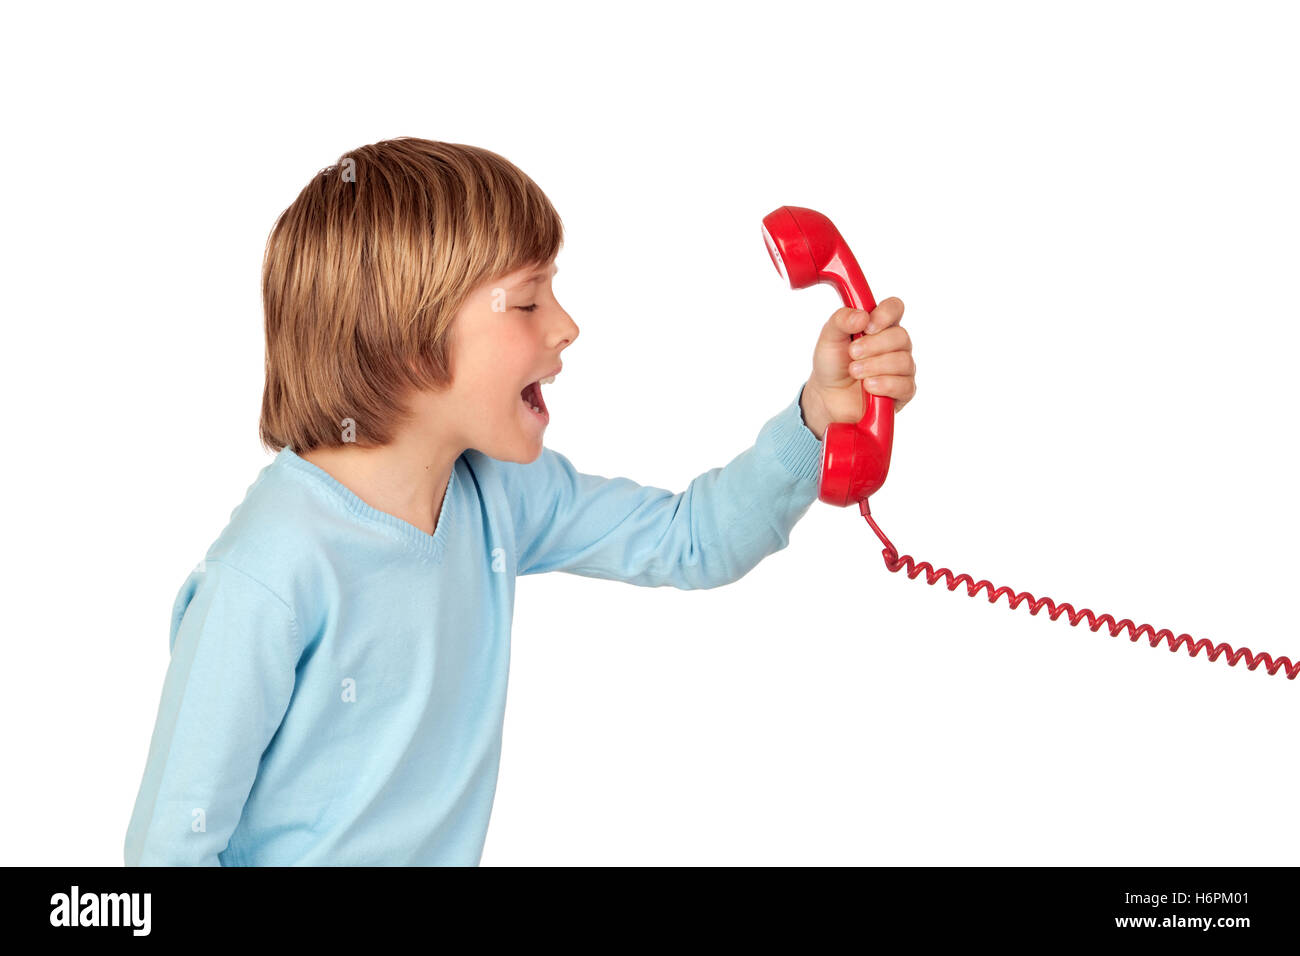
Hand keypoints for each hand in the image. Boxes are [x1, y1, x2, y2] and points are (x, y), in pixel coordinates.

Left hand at [799, 297, 915, 440]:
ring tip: (855, 372)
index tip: (867, 326)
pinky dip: (884, 384)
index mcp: (880, 325)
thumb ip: (841, 320)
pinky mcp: (903, 391)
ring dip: (875, 366)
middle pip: (901, 336)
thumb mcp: (829, 338)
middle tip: (852, 353)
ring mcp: (902, 368)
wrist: (827, 397)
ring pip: (903, 361)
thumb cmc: (833, 364)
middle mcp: (895, 345)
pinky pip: (904, 385)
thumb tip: (862, 316)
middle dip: (873, 346)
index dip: (885, 314)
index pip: (895, 308)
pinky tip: (868, 386)